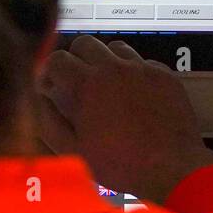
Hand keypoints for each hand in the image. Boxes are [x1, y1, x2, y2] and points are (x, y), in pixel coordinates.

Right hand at [37, 35, 212, 202]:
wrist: (171, 168)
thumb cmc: (119, 164)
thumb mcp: (74, 151)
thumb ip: (49, 122)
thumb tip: (41, 100)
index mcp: (86, 85)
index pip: (57, 58)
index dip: (50, 71)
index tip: (52, 87)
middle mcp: (113, 68)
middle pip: (85, 44)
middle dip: (76, 59)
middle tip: (78, 83)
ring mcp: (142, 68)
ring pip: (115, 48)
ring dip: (105, 62)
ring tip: (108, 87)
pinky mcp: (164, 74)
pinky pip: (142, 62)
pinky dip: (134, 73)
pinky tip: (135, 95)